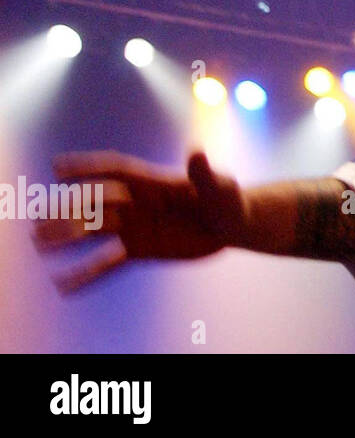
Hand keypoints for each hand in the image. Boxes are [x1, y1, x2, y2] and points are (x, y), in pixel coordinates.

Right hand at [32, 151, 246, 293]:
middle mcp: (136, 203)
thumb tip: (196, 153)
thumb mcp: (220, 187)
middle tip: (38, 220)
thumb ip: (204, 174)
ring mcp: (134, 226)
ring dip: (67, 237)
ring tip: (39, 242)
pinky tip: (65, 284)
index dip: (88, 168)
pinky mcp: (138, 249)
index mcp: (152, 182)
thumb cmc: (228, 198)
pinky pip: (107, 263)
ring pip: (94, 232)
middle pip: (96, 204)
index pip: (115, 171)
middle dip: (68, 210)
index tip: (59, 168)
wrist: (232, 225)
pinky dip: (87, 274)